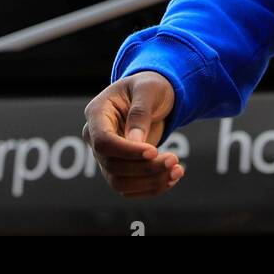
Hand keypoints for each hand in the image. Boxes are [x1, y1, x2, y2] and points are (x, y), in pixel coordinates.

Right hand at [82, 72, 184, 197]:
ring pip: (119, 181)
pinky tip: (172, 178)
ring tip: (177, 171)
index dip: (127, 151)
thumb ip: (140, 112)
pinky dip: (151, 187)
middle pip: (112, 165)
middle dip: (145, 168)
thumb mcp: (148, 89)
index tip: (154, 151)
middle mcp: (96, 137)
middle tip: (174, 160)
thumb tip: (136, 142)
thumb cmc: (149, 86)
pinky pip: (130, 187)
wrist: (153, 95)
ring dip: (150, 181)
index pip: (103, 141)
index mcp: (97, 113)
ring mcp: (106, 155)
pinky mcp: (120, 168)